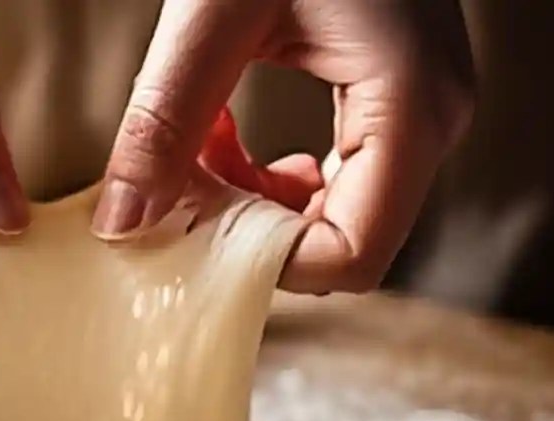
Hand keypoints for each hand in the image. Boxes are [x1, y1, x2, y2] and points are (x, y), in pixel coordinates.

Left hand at [92, 1, 475, 293]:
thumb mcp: (216, 9)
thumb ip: (165, 120)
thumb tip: (122, 222)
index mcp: (409, 104)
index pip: (352, 254)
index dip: (263, 262)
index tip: (189, 219)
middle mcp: (431, 120)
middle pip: (343, 244)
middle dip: (250, 230)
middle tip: (179, 185)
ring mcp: (416, 111)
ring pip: (332, 216)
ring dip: (251, 202)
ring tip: (195, 148)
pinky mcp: (388, 98)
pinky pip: (331, 175)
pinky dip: (264, 173)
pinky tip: (219, 131)